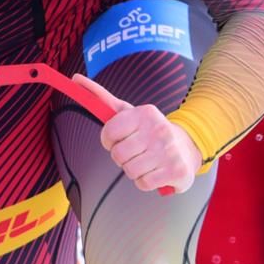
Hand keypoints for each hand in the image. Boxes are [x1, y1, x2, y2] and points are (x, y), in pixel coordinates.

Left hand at [74, 74, 200, 194]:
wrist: (187, 148)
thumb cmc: (149, 132)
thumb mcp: (128, 113)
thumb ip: (101, 97)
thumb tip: (75, 79)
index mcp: (145, 113)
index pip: (109, 132)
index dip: (109, 140)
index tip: (120, 139)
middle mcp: (159, 129)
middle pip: (118, 155)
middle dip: (123, 157)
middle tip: (137, 152)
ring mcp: (169, 150)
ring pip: (130, 171)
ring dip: (135, 170)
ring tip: (148, 161)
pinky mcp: (176, 171)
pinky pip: (143, 183)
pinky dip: (146, 181)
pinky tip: (157, 171)